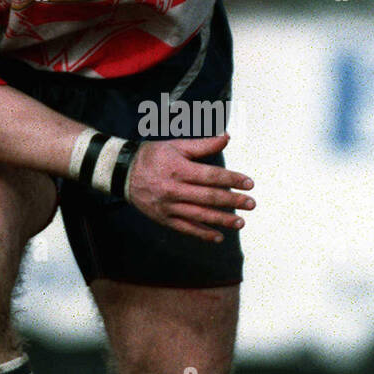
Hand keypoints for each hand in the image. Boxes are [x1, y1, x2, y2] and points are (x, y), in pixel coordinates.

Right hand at [126, 133, 254, 241]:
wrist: (122, 173)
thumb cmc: (153, 156)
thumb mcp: (176, 145)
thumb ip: (203, 145)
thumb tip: (227, 137)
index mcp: (178, 169)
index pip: (211, 176)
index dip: (232, 180)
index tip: (249, 184)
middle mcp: (174, 189)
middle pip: (209, 197)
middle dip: (233, 201)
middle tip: (251, 204)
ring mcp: (168, 206)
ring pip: (200, 216)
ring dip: (222, 220)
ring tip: (241, 222)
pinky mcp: (163, 218)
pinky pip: (186, 228)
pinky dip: (202, 234)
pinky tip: (218, 236)